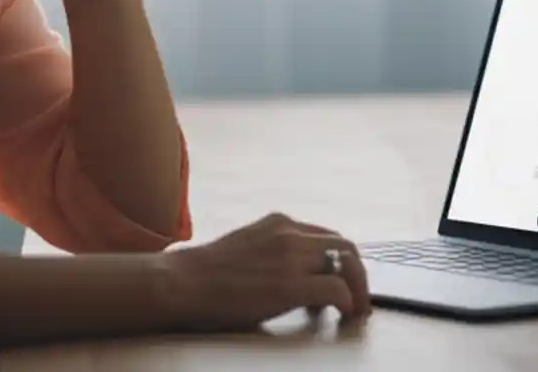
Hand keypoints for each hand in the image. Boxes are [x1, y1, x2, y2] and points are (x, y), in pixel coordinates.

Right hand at [161, 213, 372, 331]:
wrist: (179, 283)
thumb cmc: (203, 274)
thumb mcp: (245, 246)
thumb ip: (271, 252)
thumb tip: (288, 274)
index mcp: (280, 223)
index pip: (326, 237)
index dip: (338, 261)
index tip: (340, 281)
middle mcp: (291, 233)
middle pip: (344, 246)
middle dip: (357, 273)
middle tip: (358, 297)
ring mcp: (292, 256)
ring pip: (348, 263)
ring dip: (358, 288)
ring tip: (356, 309)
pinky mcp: (291, 284)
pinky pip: (337, 289)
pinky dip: (347, 302)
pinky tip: (341, 315)